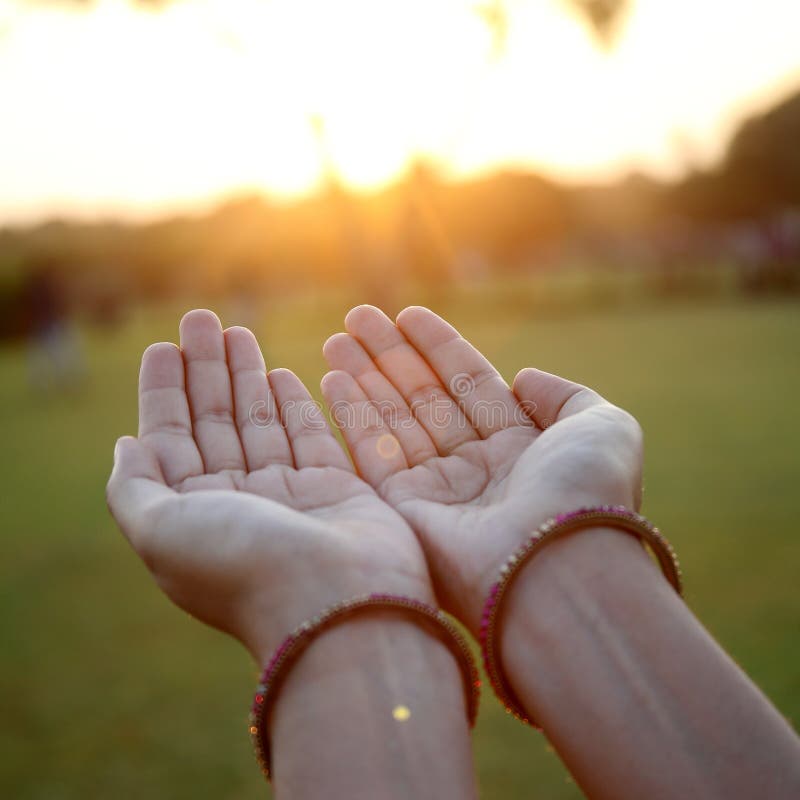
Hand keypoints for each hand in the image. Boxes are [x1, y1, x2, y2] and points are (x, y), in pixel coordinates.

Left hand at [106, 310, 432, 664]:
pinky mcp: (335, 488)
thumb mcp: (160, 531)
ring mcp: (288, 495)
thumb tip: (125, 445)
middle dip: (206, 371)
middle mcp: (238, 503)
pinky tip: (281, 372)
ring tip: (238, 329)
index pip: (171, 440)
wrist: (336, 603)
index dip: (165, 392)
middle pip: (216, 423)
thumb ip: (135, 488)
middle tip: (202, 319)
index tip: (163, 345)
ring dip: (247, 375)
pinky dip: (294, 404)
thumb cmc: (243, 567)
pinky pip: (310, 436)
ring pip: (261, 423)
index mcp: (193, 515)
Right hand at [321, 306, 642, 633]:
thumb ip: (566, 396)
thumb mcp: (603, 426)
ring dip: (363, 377)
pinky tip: (332, 378)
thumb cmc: (585, 494)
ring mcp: (438, 492)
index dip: (439, 347)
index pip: (470, 384)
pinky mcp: (403, 514)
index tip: (407, 314)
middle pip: (424, 398)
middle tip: (357, 316)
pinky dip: (352, 416)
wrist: (558, 568)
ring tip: (336, 337)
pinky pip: (371, 454)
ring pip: (393, 420)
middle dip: (391, 355)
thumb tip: (523, 378)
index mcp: (521, 447)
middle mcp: (476, 468)